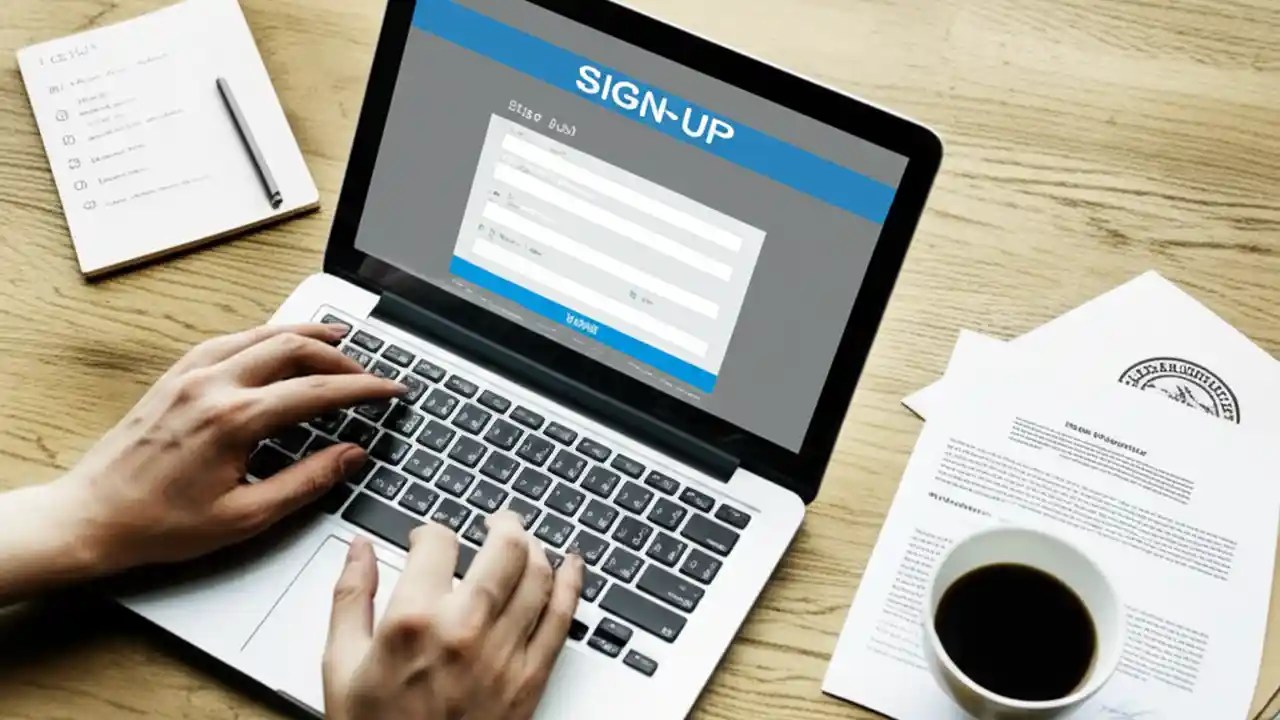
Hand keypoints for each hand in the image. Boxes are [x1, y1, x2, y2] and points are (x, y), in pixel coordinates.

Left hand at [54, 323, 403, 574]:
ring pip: (261, 334)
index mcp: (233, 420)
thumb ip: (306, 482)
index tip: (390, 390)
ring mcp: (189, 375)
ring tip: (337, 340)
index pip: (317, 390)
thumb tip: (350, 455)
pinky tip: (277, 344)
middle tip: (367, 373)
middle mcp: (212, 386)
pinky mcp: (174, 377)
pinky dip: (264, 336)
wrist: (91, 518)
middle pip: (293, 348)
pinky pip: (229, 340)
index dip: (363, 388)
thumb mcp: (246, 517)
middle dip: (340, 357)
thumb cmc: (160, 525)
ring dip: (305, 335)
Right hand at [323, 512, 583, 719]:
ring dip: (536, 548)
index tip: (428, 538)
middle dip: (503, 523)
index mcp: (412, 620)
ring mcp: (503, 654)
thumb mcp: (340, 665)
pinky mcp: (530, 679)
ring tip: (526, 542)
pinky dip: (571, 584)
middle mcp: (464, 630)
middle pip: (505, 547)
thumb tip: (359, 549)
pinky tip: (571, 565)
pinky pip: (562, 619)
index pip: (439, 541)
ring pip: (538, 575)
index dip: (432, 530)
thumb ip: (350, 597)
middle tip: (497, 521)